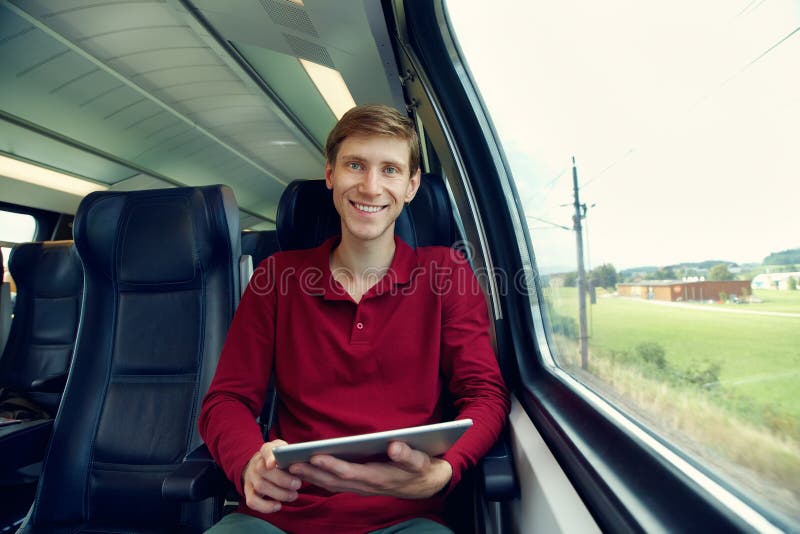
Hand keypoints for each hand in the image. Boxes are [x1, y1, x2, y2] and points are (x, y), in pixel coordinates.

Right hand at [242, 440, 302, 513]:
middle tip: (298, 484)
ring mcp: (250, 477)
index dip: (269, 457)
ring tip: (293, 495)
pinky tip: (278, 506)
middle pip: (263, 470)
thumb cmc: (280, 459)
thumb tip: (307, 462)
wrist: (263, 466)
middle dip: (282, 480)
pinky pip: (252, 501)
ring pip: (260, 486)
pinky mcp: (248, 491)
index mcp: (267, 450)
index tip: (273, 463)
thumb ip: (294, 455)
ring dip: (279, 493)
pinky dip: (265, 506)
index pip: (266, 450)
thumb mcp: (287, 452)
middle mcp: (256, 463)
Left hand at [288, 441, 452, 498]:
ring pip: (332, 484)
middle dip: (312, 472)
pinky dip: (320, 478)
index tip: (315, 456)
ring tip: (291, 466)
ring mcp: (362, 488)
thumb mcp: (420, 460)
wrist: (426, 485)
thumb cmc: (421, 468)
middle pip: (335, 480)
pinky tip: (307, 471)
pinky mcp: (361, 486)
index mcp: (379, 478)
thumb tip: (394, 445)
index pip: (350, 472)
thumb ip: (407, 454)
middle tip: (291, 464)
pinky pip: (336, 484)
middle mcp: (367, 486)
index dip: (332, 465)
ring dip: (312, 477)